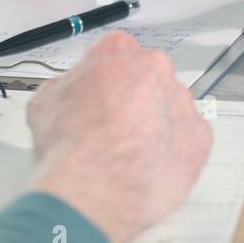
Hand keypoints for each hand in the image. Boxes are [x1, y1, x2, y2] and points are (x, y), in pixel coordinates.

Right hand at [26, 31, 211, 242]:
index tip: (100, 97)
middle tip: (114, 128)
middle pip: (148, 78)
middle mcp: (155, 69)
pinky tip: (149, 165)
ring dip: (156, 125)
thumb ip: (67, 87)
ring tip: (130, 153)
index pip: (116, 54)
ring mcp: (181, 102)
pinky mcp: (199, 136)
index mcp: (118, 52)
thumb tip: (72, 93)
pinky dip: (173, 150)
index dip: (105, 81)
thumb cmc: (69, 147)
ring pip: (170, 108)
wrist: (92, 190)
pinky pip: (188, 138)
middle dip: (134, 99)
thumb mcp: (44, 103)